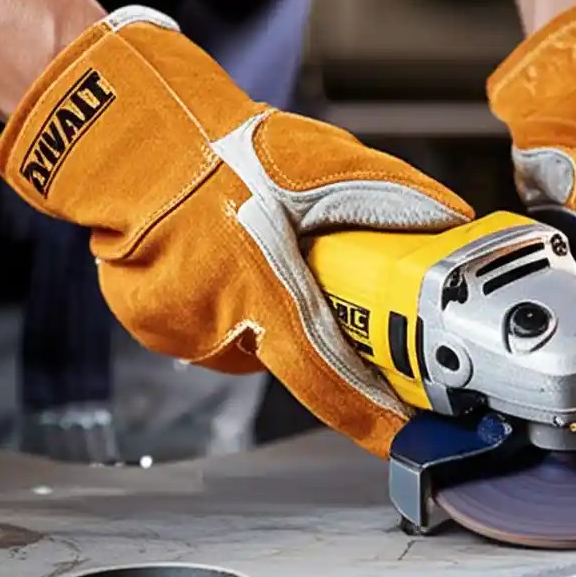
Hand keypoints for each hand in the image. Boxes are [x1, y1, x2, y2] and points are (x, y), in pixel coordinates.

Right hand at [0, 6, 472, 456]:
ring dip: (260, 307)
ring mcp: (181, 328)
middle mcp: (220, 322)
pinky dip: (219, 299)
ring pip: (247, 339)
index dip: (371, 417)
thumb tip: (450, 220)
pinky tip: (210, 255)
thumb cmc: (219, 149)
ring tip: (248, 248)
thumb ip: (389, 193)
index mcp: (265, 289)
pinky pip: (208, 326)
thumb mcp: (319, 159)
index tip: (404, 437)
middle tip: (315, 286)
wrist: (125, 140)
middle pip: (289, 357)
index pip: (331, 380)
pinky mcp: (153, 324)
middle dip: (312, 330)